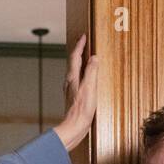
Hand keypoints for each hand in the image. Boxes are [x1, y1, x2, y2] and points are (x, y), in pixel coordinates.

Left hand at [53, 34, 99, 151]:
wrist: (74, 127)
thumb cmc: (81, 110)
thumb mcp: (89, 88)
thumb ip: (92, 72)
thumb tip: (94, 58)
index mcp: (73, 78)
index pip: (75, 56)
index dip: (80, 45)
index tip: (83, 36)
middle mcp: (70, 82)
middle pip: (73, 62)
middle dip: (79, 51)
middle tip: (84, 43)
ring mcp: (71, 90)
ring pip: (75, 71)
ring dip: (80, 62)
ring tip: (86, 57)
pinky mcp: (74, 97)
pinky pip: (78, 79)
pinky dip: (82, 73)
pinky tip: (86, 78)